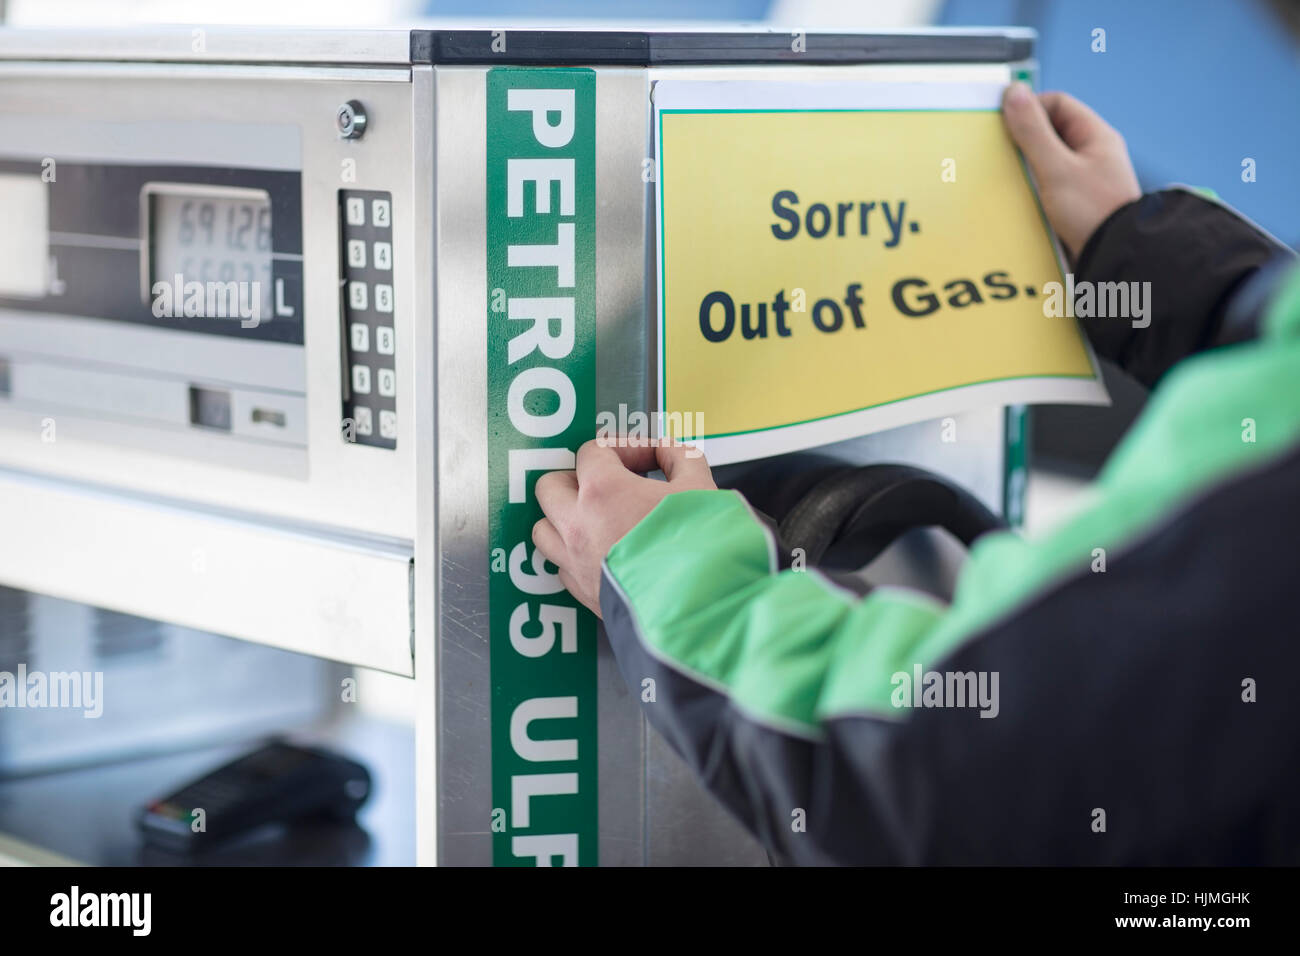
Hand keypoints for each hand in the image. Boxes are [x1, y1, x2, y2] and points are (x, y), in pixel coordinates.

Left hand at [533, 439, 716, 616]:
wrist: (696, 606)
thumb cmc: (697, 547)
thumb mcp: (700, 486)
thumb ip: (681, 458)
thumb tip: (669, 453)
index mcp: (602, 491)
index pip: (592, 451)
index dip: (623, 448)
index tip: (648, 460)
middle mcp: (577, 524)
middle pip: (550, 486)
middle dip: (577, 479)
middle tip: (607, 484)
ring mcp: (574, 560)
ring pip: (543, 528)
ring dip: (564, 518)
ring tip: (593, 518)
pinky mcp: (581, 592)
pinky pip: (560, 566)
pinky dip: (574, 555)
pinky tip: (600, 553)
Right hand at [1001, 83, 1141, 259]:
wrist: (1114, 258)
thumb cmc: (1092, 212)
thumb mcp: (1056, 168)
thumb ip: (1032, 132)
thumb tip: (1014, 93)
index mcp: (1095, 136)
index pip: (1056, 104)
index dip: (1029, 108)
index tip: (1003, 125)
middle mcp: (1092, 154)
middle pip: (1049, 132)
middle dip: (1023, 141)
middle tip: (1004, 154)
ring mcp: (1085, 179)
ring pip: (1046, 161)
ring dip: (1026, 168)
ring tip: (1013, 180)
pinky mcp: (1076, 203)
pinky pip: (1048, 185)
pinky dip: (1032, 188)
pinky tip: (1022, 200)